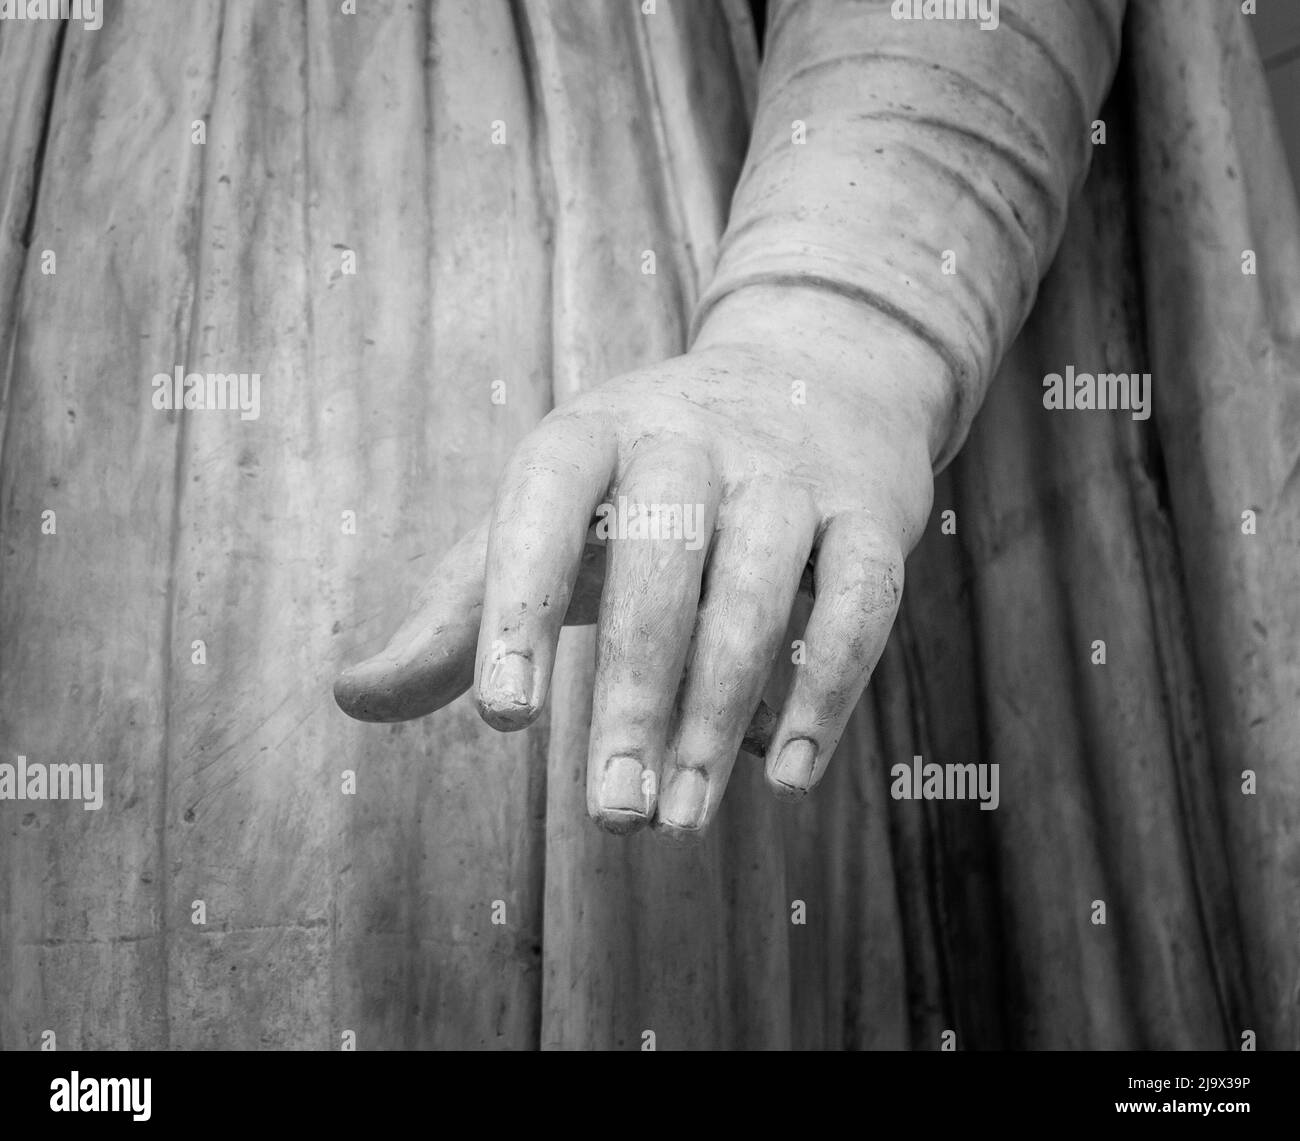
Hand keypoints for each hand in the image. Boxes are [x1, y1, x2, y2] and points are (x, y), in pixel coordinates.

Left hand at [334, 285, 943, 837]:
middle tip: (614, 816)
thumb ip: (459, 612)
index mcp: (590, 435)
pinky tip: (788, 776)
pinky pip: (861, 599)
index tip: (502, 716)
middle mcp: (688, 440)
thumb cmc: (642, 483)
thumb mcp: (545, 522)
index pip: (540, 507)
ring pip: (757, 590)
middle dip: (636, 695)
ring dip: (721, 713)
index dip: (518, 605)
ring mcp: (785, 473)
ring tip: (681, 820)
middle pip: (659, 564)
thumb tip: (349, 698)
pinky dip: (829, 688)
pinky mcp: (869, 514)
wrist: (807, 381)